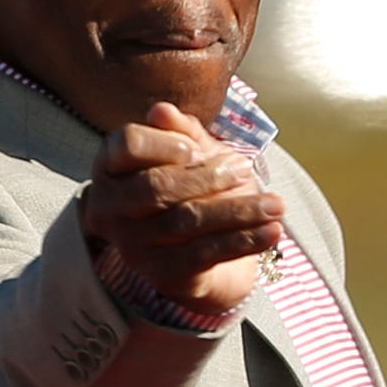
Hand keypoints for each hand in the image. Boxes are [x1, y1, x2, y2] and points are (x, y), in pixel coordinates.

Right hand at [83, 103, 285, 315]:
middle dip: (206, 177)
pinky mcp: (160, 275)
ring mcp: (132, 245)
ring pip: (186, 221)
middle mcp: (110, 207)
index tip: (198, 150)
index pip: (127, 144)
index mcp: (112, 166)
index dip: (164, 144)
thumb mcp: (197, 156)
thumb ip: (184, 133)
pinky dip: (243, 240)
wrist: (210, 256)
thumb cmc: (198, 192)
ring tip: (275, 205)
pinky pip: (204, 253)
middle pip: (156, 186)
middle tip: (245, 170)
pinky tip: (272, 231)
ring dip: (238, 211)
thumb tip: (162, 111)